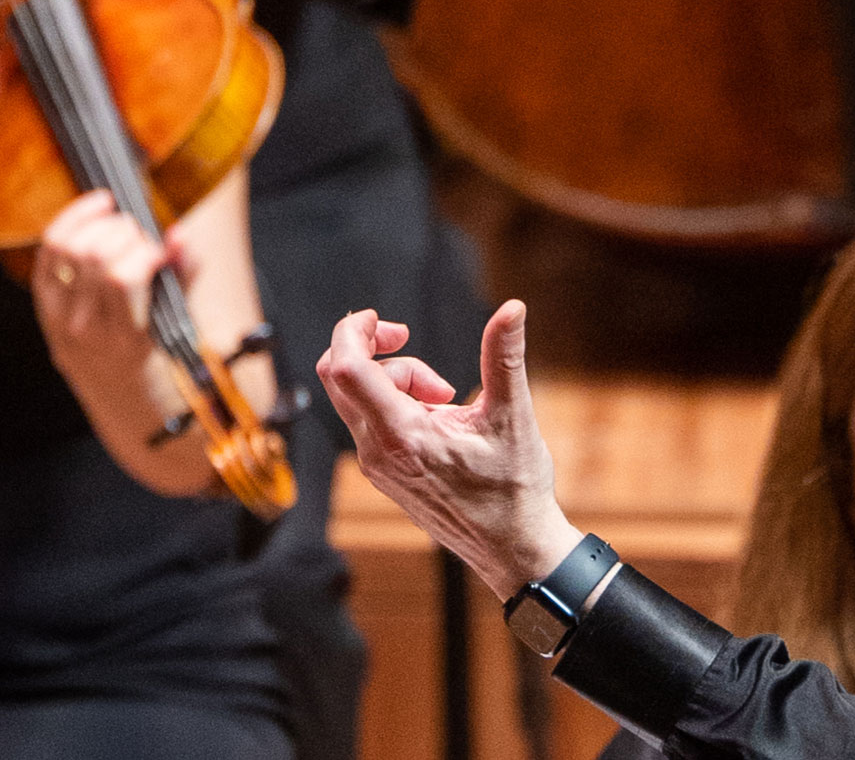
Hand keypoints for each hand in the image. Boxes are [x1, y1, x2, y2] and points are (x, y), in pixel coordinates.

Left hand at [30, 190, 178, 395]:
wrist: (119, 394)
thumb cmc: (156, 360)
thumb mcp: (176, 326)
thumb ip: (182, 278)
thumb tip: (179, 234)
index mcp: (123, 338)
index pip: (120, 279)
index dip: (144, 252)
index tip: (162, 252)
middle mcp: (83, 327)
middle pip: (91, 257)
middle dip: (121, 233)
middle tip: (141, 235)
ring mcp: (58, 316)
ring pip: (66, 250)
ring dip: (97, 224)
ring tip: (121, 223)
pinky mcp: (44, 304)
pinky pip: (47, 254)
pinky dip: (69, 224)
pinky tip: (94, 211)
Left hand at [317, 300, 581, 595]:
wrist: (513, 548)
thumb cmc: (515, 489)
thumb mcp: (513, 416)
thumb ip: (504, 357)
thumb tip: (512, 308)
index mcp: (402, 435)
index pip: (346, 368)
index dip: (354, 331)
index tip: (382, 318)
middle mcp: (377, 451)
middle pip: (339, 377)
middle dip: (372, 348)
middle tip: (409, 340)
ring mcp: (376, 465)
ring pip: (356, 399)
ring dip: (393, 379)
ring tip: (444, 395)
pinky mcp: (384, 473)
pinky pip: (369, 422)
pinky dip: (394, 403)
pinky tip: (437, 416)